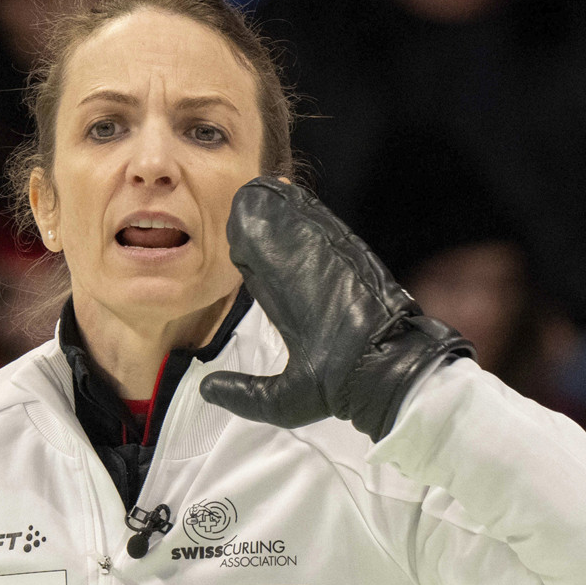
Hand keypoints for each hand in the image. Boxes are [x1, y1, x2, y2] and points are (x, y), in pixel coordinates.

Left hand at [197, 177, 472, 440]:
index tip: (232, 232)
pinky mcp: (347, 255)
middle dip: (260, 224)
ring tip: (258, 185)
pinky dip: (303, 209)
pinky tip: (281, 188)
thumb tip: (205, 389)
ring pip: (299, 231)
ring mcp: (331, 267)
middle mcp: (311, 285)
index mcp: (294, 312)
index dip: (247, 251)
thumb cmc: (337, 389)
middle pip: (279, 245)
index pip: (262, 274)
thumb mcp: (279, 399)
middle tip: (242, 198)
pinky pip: (321, 226)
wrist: (380, 373)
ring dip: (279, 210)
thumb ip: (243, 392)